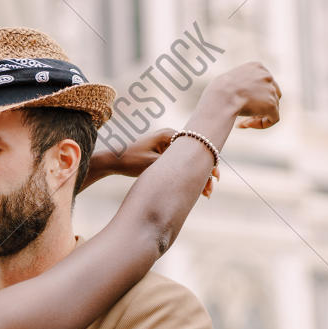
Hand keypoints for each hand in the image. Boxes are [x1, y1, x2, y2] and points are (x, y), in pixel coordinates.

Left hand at [95, 128, 218, 194]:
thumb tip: (195, 175)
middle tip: (210, 190)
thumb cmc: (131, 160)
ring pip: (188, 162)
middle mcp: (170, 137)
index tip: (215, 178)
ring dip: (196, 177)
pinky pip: (180, 165)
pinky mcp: (163, 154)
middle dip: (204, 173)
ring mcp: (167, 145)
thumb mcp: (154, 166)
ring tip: (205, 194)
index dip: (209, 164)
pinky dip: (186, 176)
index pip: (197, 148)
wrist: (112, 161)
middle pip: (195, 155)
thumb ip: (175, 170)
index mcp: (169, 134)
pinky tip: (194, 190)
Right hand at [211, 60, 281, 129]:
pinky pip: (273, 119)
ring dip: (258, 116)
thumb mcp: (230, 80)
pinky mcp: (271, 105)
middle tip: (246, 115)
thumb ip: (242, 84)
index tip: (243, 104)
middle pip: (273, 94)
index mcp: (257, 67)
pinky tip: (247, 125)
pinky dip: (262, 124)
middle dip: (261, 106)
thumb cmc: (217, 91)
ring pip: (273, 108)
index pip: (265, 82)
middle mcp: (267, 76)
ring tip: (243, 122)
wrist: (220, 96)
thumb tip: (244, 94)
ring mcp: (270, 90)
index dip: (257, 96)